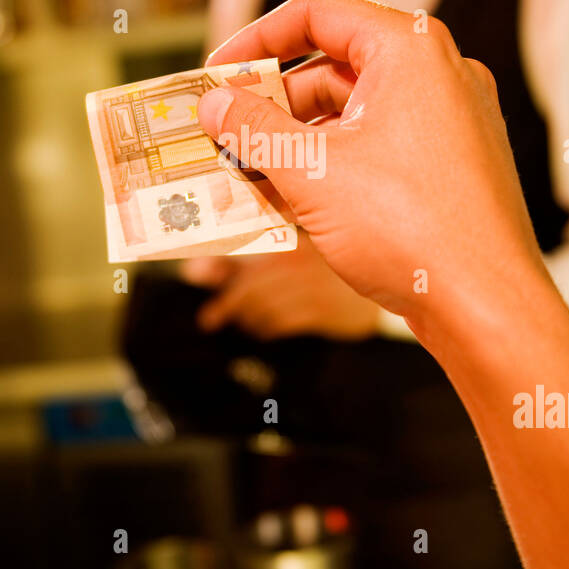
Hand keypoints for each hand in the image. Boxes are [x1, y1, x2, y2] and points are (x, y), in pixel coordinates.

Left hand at [182, 231, 380, 339]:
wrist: (378, 287)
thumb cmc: (320, 271)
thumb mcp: (277, 259)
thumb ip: (235, 264)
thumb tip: (190, 272)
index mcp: (285, 238)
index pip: (239, 256)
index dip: (214, 273)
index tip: (203, 299)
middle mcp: (298, 258)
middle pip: (248, 288)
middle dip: (226, 307)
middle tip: (211, 319)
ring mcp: (312, 284)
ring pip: (262, 308)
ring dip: (248, 319)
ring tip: (245, 322)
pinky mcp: (325, 308)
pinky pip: (282, 322)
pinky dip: (267, 329)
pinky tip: (263, 330)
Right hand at [197, 0, 548, 356]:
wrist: (486, 307)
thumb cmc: (413, 229)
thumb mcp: (311, 171)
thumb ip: (254, 128)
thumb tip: (216, 105)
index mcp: (411, 51)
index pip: (318, 15)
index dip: (256, 39)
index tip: (218, 72)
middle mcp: (439, 75)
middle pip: (334, 66)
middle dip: (273, 103)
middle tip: (225, 134)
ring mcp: (451, 122)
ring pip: (355, 114)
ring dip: (298, 141)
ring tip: (249, 177)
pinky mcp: (451, 167)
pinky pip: (379, 149)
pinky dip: (334, 166)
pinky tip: (292, 204)